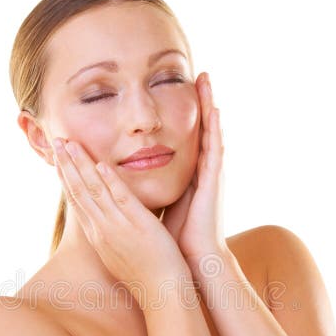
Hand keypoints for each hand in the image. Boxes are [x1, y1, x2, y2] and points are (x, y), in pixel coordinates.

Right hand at [52, 137, 189, 296]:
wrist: (162, 294)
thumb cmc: (147, 275)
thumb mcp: (121, 254)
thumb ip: (114, 235)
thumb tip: (110, 224)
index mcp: (98, 236)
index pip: (77, 202)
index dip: (66, 178)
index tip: (58, 159)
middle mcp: (102, 230)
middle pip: (78, 192)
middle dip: (66, 165)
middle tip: (55, 141)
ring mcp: (117, 228)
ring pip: (93, 191)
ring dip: (80, 165)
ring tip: (69, 144)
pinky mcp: (137, 226)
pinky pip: (120, 199)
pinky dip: (109, 182)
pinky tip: (101, 165)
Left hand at [161, 71, 226, 262]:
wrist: (191, 263)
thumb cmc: (173, 241)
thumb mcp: (154, 207)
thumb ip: (143, 192)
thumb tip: (120, 182)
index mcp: (185, 177)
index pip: (182, 139)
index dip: (178, 115)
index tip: (172, 91)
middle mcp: (199, 172)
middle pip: (197, 128)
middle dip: (197, 101)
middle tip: (195, 72)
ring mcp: (208, 176)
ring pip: (209, 131)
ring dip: (208, 104)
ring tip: (206, 78)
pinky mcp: (213, 182)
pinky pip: (214, 149)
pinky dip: (214, 128)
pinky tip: (215, 108)